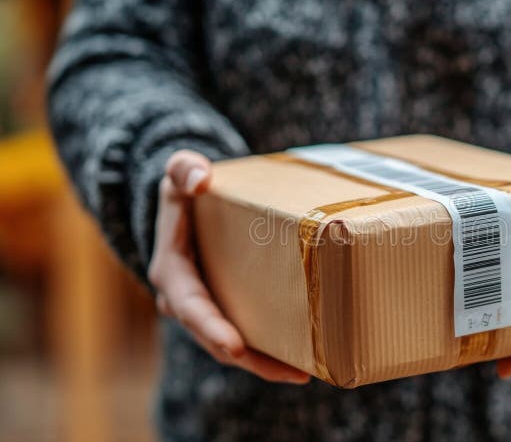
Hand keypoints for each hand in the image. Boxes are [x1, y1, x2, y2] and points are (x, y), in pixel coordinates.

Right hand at [148, 150, 310, 384]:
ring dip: (264, 364)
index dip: (211, 327)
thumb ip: (184, 169)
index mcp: (171, 272)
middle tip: (291, 372)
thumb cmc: (184, 189)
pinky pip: (244, 338)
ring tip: (304, 373)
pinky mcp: (224, 311)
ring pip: (231, 348)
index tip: (235, 346)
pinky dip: (268, 352)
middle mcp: (184, 300)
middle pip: (214, 339)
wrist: (184, 206)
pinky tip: (302, 361)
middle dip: (250, 359)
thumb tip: (199, 178)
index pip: (190, 305)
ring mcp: (205, 311)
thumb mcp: (178, 172)